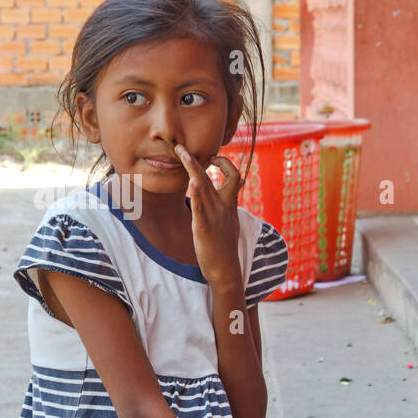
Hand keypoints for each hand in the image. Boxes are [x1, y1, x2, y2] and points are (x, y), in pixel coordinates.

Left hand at [174, 143, 242, 289]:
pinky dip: (196, 194)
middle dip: (200, 159)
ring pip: (205, 186)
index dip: (225, 163)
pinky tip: (191, 182)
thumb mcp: (230, 223)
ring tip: (181, 154)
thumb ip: (228, 208)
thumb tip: (227, 199)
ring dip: (193, 168)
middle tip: (182, 147)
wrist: (226, 270)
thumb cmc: (225, 248)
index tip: (212, 157)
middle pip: (218, 175)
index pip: (235, 176)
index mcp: (231, 205)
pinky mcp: (203, 227)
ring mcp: (214, 216)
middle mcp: (224, 206)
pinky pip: (200, 207)